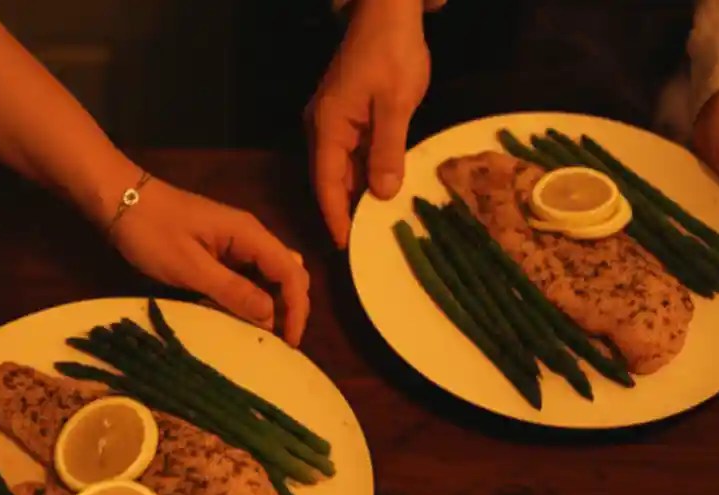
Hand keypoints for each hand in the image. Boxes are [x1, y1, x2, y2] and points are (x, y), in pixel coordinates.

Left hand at [110, 179, 310, 345]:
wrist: (119, 199)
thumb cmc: (152, 231)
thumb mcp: (190, 267)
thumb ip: (233, 290)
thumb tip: (271, 316)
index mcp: (250, 234)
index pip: (291, 272)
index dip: (297, 308)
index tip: (290, 342)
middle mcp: (250, 235)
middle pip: (288, 272)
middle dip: (290, 307)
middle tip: (280, 342)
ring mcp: (235, 240)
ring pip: (270, 274)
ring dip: (273, 303)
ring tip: (264, 334)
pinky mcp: (220, 248)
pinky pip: (248, 274)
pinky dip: (252, 296)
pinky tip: (241, 315)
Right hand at [306, 0, 429, 247]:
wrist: (388, 13)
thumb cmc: (392, 54)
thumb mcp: (395, 104)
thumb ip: (388, 150)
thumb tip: (383, 195)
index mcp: (327, 126)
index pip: (326, 183)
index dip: (335, 217)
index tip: (345, 247)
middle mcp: (323, 128)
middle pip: (330, 181)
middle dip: (344, 213)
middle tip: (362, 246)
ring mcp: (334, 123)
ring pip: (342, 170)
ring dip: (356, 196)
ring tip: (371, 228)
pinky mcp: (348, 118)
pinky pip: (353, 155)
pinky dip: (364, 176)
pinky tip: (381, 193)